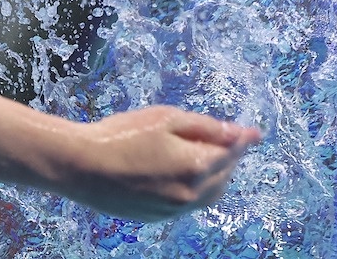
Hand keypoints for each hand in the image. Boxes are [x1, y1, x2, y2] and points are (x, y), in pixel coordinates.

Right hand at [63, 106, 261, 221]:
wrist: (81, 166)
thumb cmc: (122, 135)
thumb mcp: (167, 119)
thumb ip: (205, 127)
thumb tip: (236, 132)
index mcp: (195, 167)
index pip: (231, 153)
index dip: (243, 140)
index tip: (255, 133)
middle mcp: (189, 194)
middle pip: (224, 177)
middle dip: (230, 159)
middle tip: (228, 141)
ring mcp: (172, 209)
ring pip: (208, 195)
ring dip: (216, 177)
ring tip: (209, 157)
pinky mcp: (156, 217)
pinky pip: (187, 204)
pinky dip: (195, 189)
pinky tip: (182, 174)